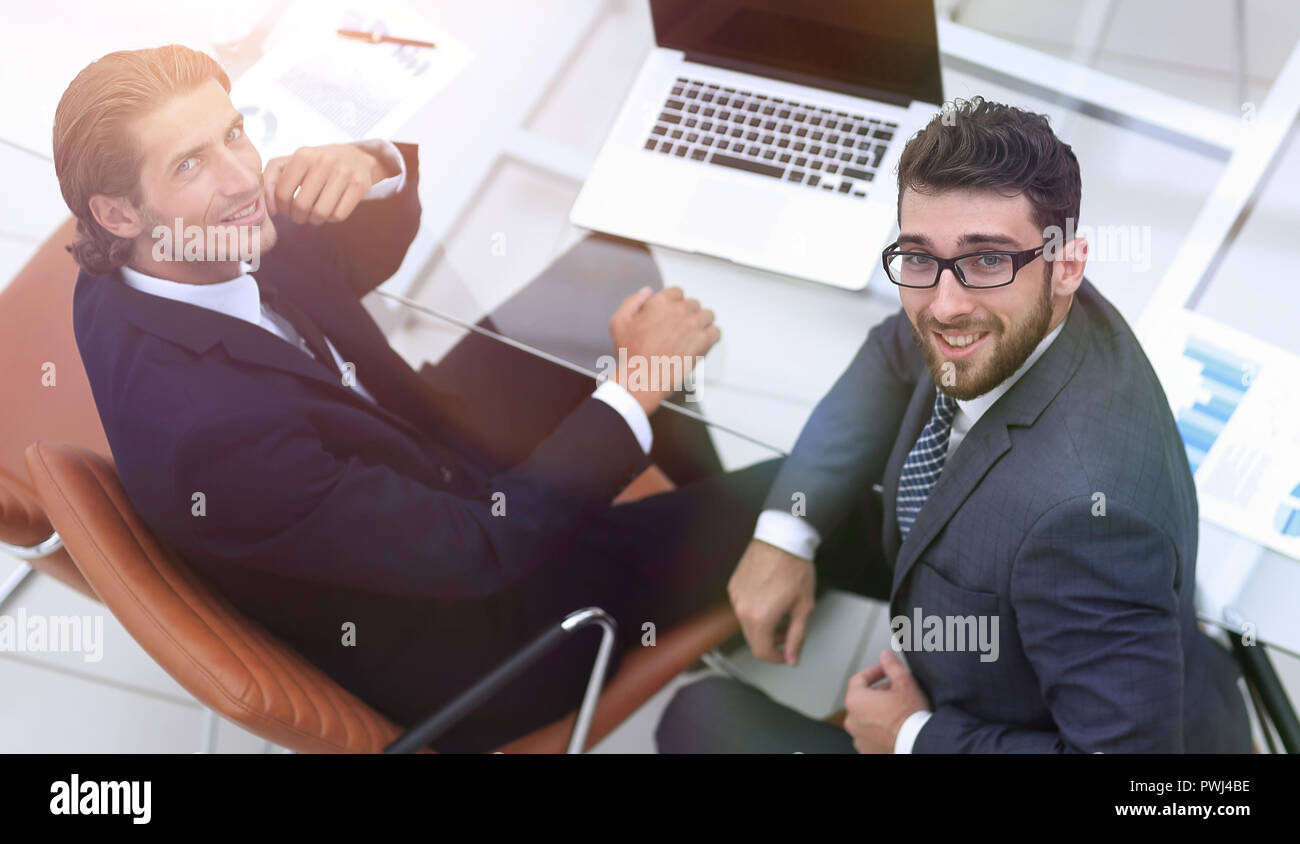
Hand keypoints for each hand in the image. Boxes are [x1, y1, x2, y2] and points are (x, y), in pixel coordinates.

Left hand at [263, 142, 393, 224]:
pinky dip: (332, 218)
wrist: (357, 157)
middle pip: (301, 206)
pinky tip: (331, 210)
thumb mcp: (291, 163)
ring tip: (315, 214)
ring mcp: (344, 172)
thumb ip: (271, 181)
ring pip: (320, 213)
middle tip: (301, 215)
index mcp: (303, 154)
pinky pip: (338, 215)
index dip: (282, 209)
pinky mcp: (359, 185)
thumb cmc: (317, 164)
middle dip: (298, 217)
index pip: (282, 194)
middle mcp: (324, 161)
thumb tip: (271, 210)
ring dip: (315, 220)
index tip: (288, 209)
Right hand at [607, 285, 719, 414]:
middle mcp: (679, 310)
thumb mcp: (619, 322)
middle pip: (693, 304)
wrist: (642, 378)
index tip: (671, 315)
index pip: (678, 293)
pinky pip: (716, 332)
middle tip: (680, 330)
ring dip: (702, 323)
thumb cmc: (630, 353)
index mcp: (660, 302)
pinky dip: (711, 337)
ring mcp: (694, 325)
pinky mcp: (704, 342)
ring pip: (707, 316)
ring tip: (693, 336)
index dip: (674, 304)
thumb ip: (633, 301)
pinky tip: (702, 344)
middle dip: (688, 314)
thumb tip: (648, 291)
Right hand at [727, 539, 815, 665]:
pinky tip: (770, 597)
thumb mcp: (803, 607)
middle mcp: (742, 609)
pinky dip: (755, 610)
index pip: (762, 652)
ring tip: (780, 611)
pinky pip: (742, 607)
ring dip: (762, 625)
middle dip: (771, 641)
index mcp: (760, 618)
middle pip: (753, 640)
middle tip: (788, 630)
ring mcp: (736, 596)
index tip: (786, 654)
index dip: (777, 658)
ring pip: (747, 624)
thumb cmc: (795, 567)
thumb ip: (796, 636)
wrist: (782, 538)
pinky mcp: (734, 586)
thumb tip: (792, 658)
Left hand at [843, 649, 930, 752]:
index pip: (859, 679)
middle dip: (878, 691)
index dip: (874, 671)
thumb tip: (886, 655)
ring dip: (878, 710)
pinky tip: (894, 725)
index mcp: (855, 701)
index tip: (885, 670)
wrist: (918, 744)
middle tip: (896, 689)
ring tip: (897, 708)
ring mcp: (858, 737)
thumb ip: (892, 666)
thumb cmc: (910, 716)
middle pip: (862, 698)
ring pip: (866, 717)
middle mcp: (852, 720)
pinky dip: (879, 727)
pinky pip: (870, 733)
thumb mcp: (904, 683)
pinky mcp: (867, 749)